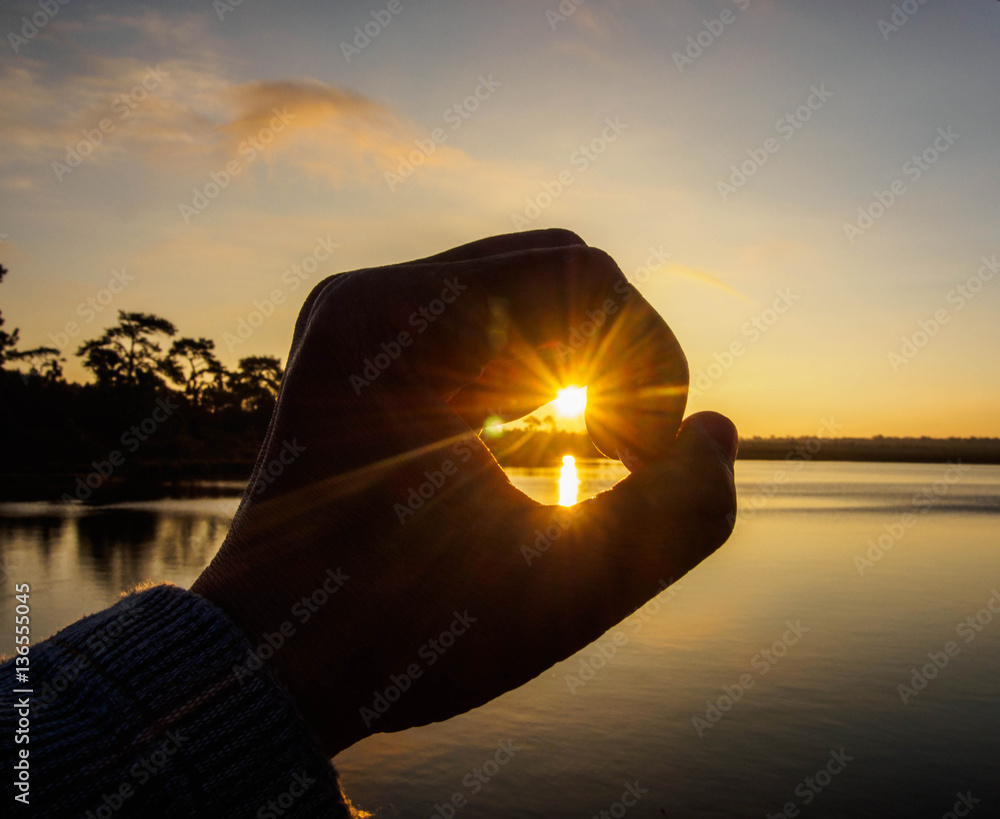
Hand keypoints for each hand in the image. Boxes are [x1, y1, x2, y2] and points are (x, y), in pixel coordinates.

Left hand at [191, 229, 737, 755]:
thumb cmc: (401, 638)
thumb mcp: (560, 594)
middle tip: (637, 453)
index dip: (653, 355)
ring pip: (522, 288)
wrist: (268, 664)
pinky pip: (479, 317)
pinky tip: (554, 443)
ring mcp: (353, 316)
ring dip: (586, 362)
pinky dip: (538, 368)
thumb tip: (718, 429)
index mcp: (394, 330)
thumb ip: (676, 519)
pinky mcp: (359, 346)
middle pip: (557, 268)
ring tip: (603, 453)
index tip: (657, 456)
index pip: (582, 276)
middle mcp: (363, 299)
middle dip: (622, 355)